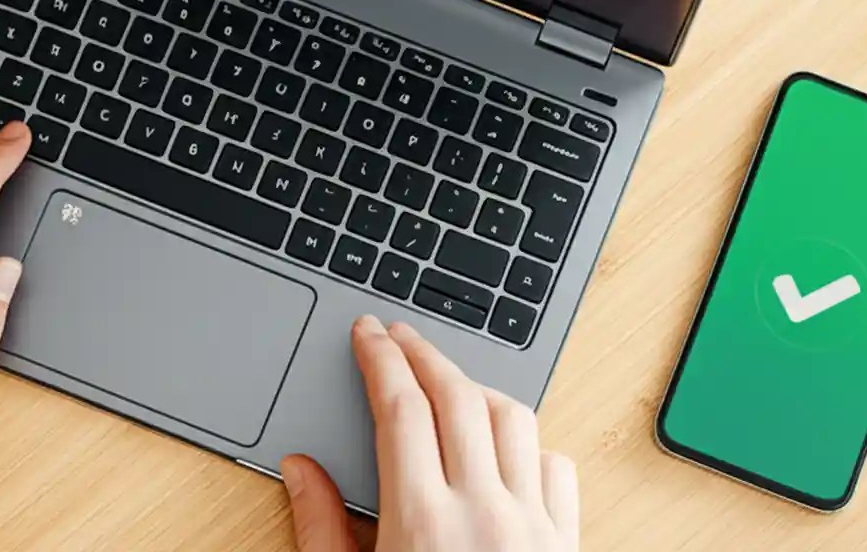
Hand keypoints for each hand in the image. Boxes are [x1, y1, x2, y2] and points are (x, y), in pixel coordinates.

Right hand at [281, 316, 579, 550]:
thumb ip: (321, 528)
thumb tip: (300, 469)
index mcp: (421, 522)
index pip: (400, 409)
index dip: (381, 359)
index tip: (368, 334)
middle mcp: (484, 513)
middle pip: (457, 397)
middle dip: (424, 354)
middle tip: (399, 335)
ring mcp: (533, 525)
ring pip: (514, 419)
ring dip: (478, 389)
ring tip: (448, 382)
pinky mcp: (566, 542)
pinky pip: (557, 468)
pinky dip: (530, 445)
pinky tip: (503, 446)